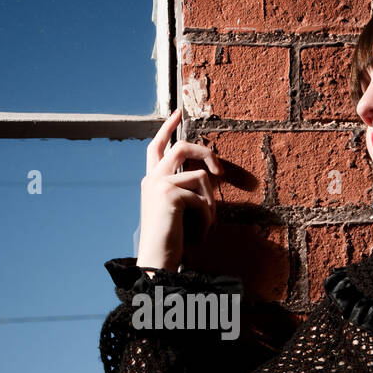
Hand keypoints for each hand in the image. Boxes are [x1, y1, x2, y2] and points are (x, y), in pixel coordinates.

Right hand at [136, 106, 223, 272]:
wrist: (158, 261)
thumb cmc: (170, 242)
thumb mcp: (176, 211)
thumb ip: (184, 190)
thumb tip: (209, 174)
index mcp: (151, 181)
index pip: (156, 146)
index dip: (167, 127)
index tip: (177, 111)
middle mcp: (152, 179)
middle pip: (181, 147)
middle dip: (205, 153)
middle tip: (220, 169)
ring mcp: (159, 185)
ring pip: (199, 176)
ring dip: (210, 201)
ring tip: (207, 223)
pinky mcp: (169, 195)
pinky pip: (202, 197)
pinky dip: (208, 217)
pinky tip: (202, 233)